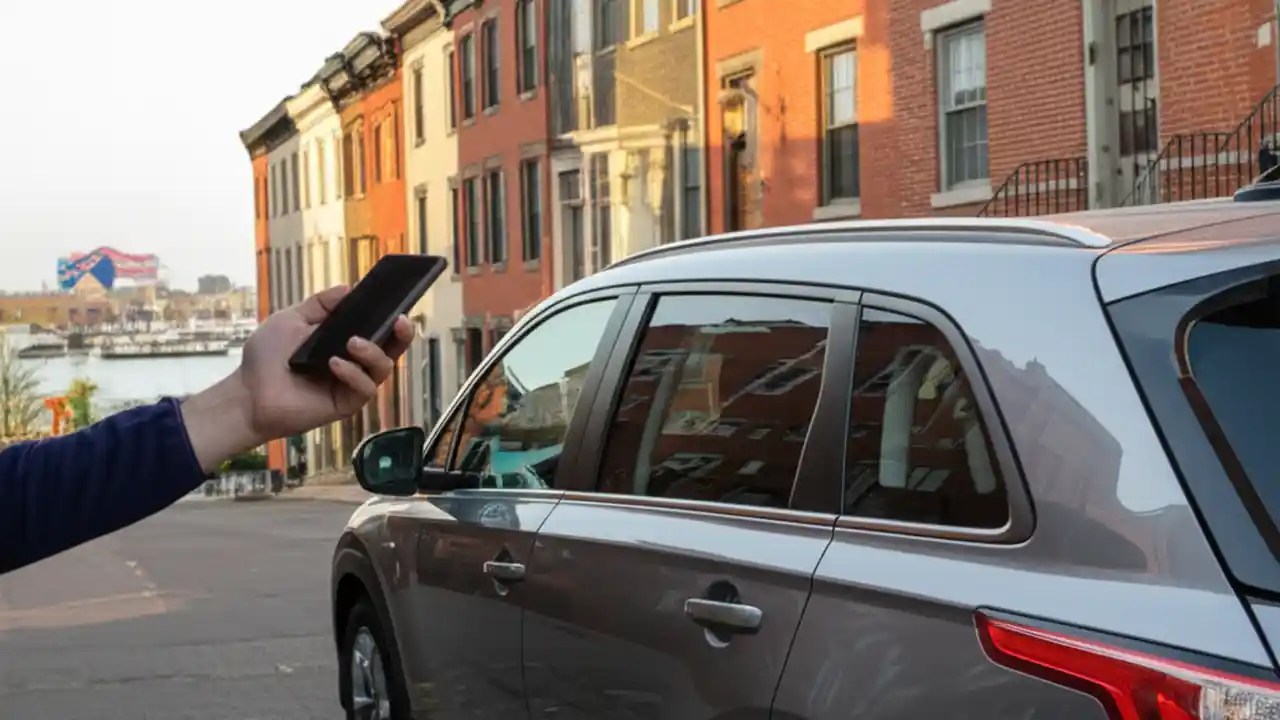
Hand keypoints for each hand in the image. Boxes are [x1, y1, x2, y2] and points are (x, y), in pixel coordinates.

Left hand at [181, 286, 415, 472]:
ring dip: (373, 352)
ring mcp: (351, 384)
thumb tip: (347, 288)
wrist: (247, 391)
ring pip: (383, 368)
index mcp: (344, 342)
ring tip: (353, 342)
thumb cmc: (267, 357)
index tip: (399, 303)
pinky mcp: (345, 404)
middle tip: (400, 320)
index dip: (392, 318)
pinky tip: (334, 363)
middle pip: (391, 349)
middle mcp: (354, 363)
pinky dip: (353, 373)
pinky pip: (364, 388)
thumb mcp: (292, 320)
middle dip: (401, 335)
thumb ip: (319, 304)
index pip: (378, 330)